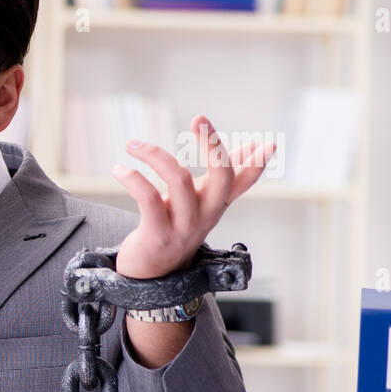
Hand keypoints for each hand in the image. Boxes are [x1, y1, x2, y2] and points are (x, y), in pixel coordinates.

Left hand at [110, 115, 276, 279]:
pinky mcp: (158, 234)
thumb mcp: (202, 201)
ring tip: (133, 144)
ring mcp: (184, 226)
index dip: (257, 163)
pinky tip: (120, 169)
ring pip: (180, 181)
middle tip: (199, 118)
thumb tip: (258, 146)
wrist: (151, 273)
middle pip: (221, 176)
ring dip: (155, 155)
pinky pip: (149, 199)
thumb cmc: (176, 228)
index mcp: (217, 203)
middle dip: (212, 144)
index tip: (270, 143)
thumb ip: (223, 176)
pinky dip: (133, 179)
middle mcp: (206, 214)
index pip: (243, 181)